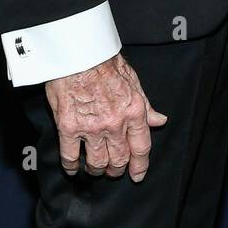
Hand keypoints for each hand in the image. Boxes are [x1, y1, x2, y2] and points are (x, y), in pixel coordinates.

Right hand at [44, 52, 166, 182]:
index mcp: (134, 111)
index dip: (140, 165)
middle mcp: (115, 123)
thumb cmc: (104, 61)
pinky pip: (70, 156)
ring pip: (97, 162)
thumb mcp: (133, 80)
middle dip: (117, 169)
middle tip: (113, 169)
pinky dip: (72, 166)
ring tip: (95, 167)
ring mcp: (91, 127)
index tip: (137, 174)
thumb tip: (158, 121)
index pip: (141, 147)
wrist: (78, 53)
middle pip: (119, 159)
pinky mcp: (69, 128)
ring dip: (97, 169)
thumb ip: (145, 105)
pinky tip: (74, 168)